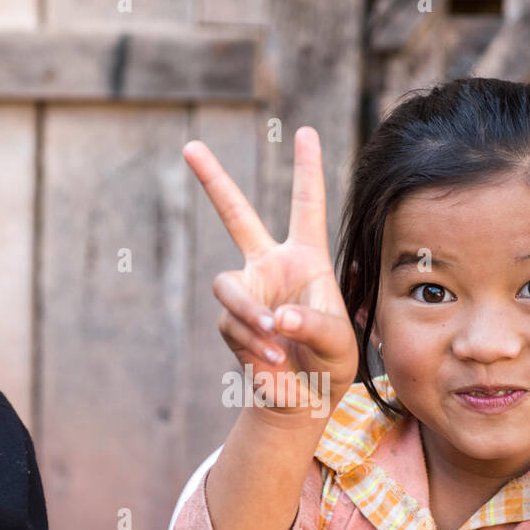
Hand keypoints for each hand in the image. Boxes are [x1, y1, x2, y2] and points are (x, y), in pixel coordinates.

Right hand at [185, 126, 358, 412]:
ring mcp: (248, 293)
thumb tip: (276, 319)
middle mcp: (271, 267)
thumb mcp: (338, 341)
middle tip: (190, 147)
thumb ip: (313, 326)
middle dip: (213, 181)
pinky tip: (273, 358)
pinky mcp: (231, 323)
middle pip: (236, 215)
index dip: (307, 169)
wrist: (304, 397)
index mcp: (307, 258)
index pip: (307, 206)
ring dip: (248, 312)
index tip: (305, 132)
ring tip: (274, 337)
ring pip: (226, 286)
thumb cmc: (331, 362)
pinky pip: (233, 324)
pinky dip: (253, 342)